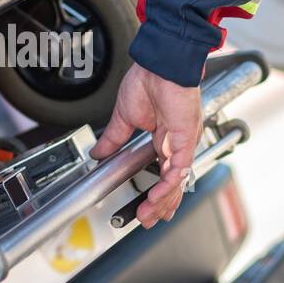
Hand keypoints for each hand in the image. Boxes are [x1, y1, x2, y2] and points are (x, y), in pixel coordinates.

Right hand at [90, 63, 201, 228]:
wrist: (160, 62)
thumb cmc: (149, 80)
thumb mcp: (125, 117)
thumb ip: (113, 138)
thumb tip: (98, 153)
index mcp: (165, 137)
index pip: (164, 173)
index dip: (159, 193)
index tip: (146, 208)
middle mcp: (177, 143)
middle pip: (172, 183)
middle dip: (161, 205)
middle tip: (148, 220)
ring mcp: (183, 141)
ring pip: (176, 180)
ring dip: (162, 201)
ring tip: (148, 215)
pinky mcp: (185, 137)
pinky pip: (178, 168)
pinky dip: (168, 185)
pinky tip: (157, 196)